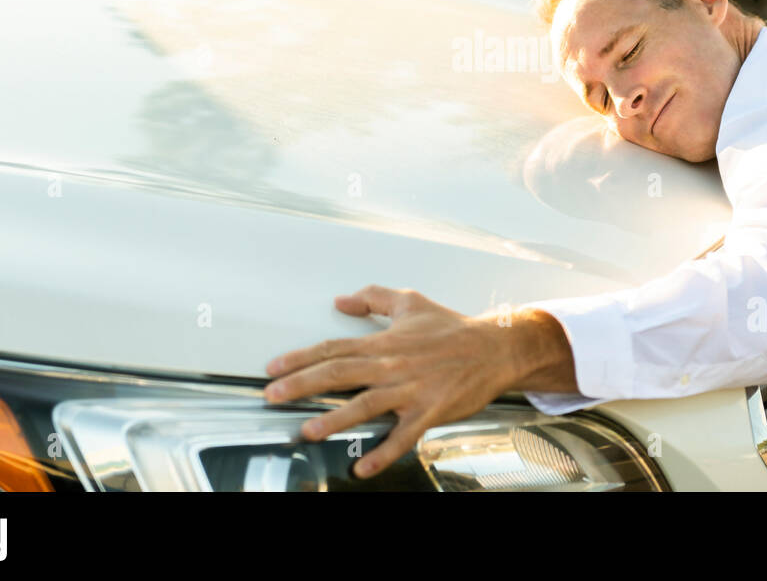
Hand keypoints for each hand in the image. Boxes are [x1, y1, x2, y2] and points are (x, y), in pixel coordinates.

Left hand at [263, 285, 526, 479]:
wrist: (494, 348)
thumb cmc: (453, 328)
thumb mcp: (411, 302)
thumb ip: (374, 299)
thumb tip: (342, 301)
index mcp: (384, 341)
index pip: (333, 348)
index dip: (299, 358)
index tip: (273, 368)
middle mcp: (392, 365)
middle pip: (338, 374)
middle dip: (301, 385)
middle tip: (272, 396)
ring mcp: (410, 390)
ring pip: (365, 405)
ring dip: (334, 419)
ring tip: (308, 431)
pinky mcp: (429, 412)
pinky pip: (402, 437)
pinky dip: (382, 453)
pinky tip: (363, 467)